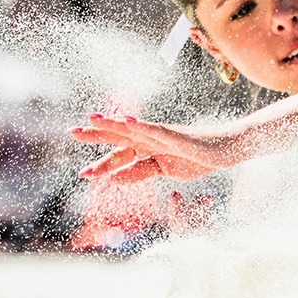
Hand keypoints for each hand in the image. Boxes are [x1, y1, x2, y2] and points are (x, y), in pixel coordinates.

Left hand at [70, 114, 243, 184]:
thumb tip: (113, 178)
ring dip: (114, 124)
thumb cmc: (196, 158)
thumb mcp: (163, 170)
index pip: (119, 156)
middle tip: (72, 132)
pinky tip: (129, 122)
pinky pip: (158, 130)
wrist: (225, 150)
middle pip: (120, 137)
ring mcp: (163, 136)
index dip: (101, 164)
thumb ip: (138, 173)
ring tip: (94, 119)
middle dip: (96, 134)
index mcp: (147, 150)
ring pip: (134, 129)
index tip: (82, 173)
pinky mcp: (177, 136)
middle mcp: (150, 140)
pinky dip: (142, 126)